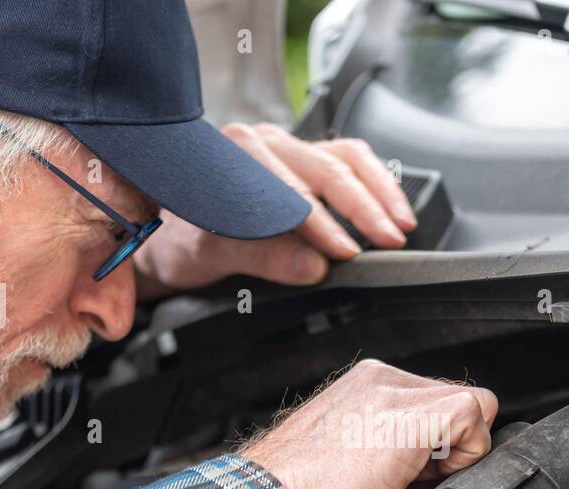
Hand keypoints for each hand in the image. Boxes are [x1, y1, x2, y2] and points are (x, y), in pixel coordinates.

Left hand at [134, 124, 417, 291]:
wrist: (168, 241)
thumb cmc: (178, 243)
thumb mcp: (209, 255)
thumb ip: (261, 258)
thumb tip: (314, 266)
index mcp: (230, 155)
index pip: (287, 186)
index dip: (320, 222)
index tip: (345, 253)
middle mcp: (262, 143)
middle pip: (326, 167)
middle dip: (362, 207)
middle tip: (388, 241)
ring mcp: (287, 151)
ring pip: (346, 159)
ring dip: (379, 193)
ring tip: (401, 227)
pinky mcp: (307, 162)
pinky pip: (351, 162)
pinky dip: (378, 185)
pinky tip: (395, 211)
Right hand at [242, 360, 498, 488]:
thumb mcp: (348, 454)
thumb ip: (389, 443)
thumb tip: (428, 464)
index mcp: (366, 385)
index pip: (436, 403)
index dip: (435, 447)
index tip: (409, 480)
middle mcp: (382, 379)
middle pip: (457, 403)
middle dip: (447, 449)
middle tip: (409, 484)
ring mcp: (395, 392)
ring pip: (472, 408)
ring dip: (454, 454)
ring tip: (409, 483)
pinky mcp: (411, 415)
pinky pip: (475, 417)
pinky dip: (464, 456)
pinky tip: (421, 480)